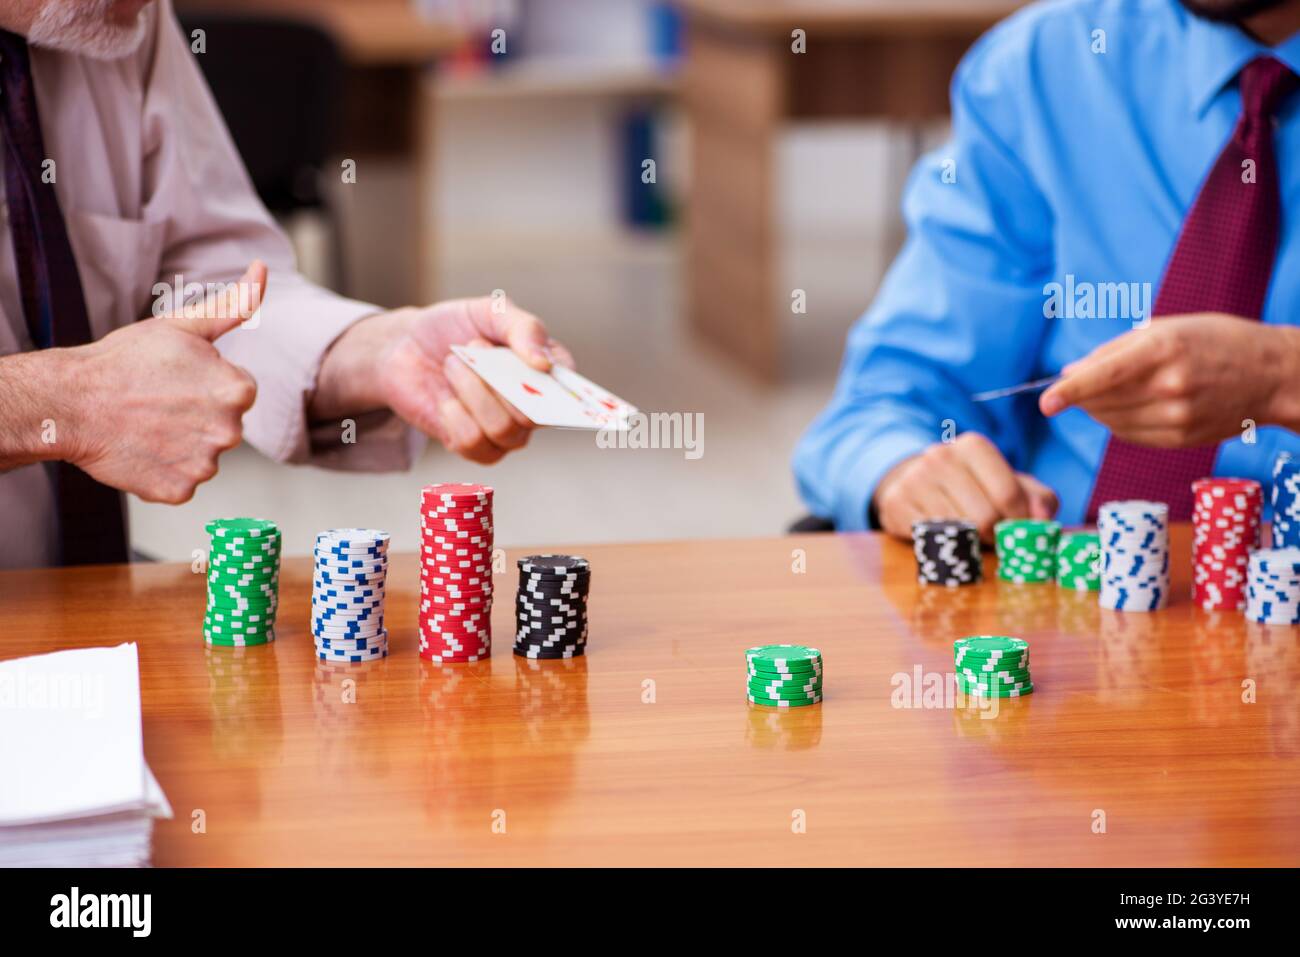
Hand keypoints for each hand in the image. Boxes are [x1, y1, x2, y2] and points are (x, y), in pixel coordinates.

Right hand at [66, 262, 262, 502]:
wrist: (70, 401)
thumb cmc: (126, 359)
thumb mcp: (184, 325)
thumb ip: (234, 304)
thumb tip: (262, 270)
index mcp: (239, 391)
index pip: (237, 391)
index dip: (204, 383)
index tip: (174, 379)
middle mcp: (230, 432)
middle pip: (223, 424)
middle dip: (197, 414)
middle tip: (157, 401)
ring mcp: (204, 465)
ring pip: (203, 454)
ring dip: (181, 442)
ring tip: (147, 424)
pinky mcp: (179, 491)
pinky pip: (181, 480)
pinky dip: (164, 469)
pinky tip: (142, 448)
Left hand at [314, 296, 573, 463]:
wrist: (404, 346)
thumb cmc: (454, 327)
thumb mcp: (488, 312)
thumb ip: (522, 327)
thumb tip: (545, 364)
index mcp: (548, 375)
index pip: (574, 393)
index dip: (565, 392)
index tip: (543, 375)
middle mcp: (533, 409)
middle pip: (535, 415)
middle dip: (499, 380)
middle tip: (474, 346)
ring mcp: (505, 433)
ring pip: (503, 430)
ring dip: (471, 391)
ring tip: (454, 365)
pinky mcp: (473, 448)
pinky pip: (472, 442)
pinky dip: (453, 414)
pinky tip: (445, 398)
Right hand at [873, 433, 1057, 540]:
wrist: (916, 481)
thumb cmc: (972, 486)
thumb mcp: (1009, 484)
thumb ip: (1038, 500)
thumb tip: (1044, 519)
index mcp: (973, 446)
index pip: (1007, 494)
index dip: (1018, 522)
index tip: (1017, 529)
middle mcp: (940, 456)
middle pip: (983, 517)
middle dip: (994, 535)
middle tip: (993, 536)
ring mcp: (914, 479)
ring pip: (958, 531)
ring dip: (970, 543)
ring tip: (970, 534)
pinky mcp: (896, 503)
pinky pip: (930, 538)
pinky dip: (943, 544)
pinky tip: (946, 535)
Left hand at [1039, 313, 1299, 446]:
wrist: (1272, 375)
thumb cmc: (1215, 340)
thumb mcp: (1166, 328)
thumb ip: (1114, 351)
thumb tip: (1070, 374)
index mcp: (1162, 350)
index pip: (1103, 376)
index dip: (1070, 392)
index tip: (1044, 404)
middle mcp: (1168, 387)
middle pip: (1101, 402)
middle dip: (1082, 395)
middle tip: (1082, 384)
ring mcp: (1176, 417)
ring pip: (1111, 422)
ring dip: (1097, 410)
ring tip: (1113, 392)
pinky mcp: (1180, 439)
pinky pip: (1129, 435)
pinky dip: (1118, 423)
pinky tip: (1130, 407)